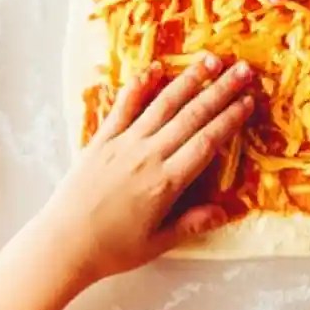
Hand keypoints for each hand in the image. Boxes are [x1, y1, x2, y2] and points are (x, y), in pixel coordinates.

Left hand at [38, 54, 254, 282]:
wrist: (61, 244)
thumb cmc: (112, 249)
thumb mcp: (157, 243)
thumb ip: (191, 224)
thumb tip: (225, 212)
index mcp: (166, 182)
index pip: (206, 142)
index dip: (230, 119)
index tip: (248, 101)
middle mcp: (148, 155)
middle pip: (192, 116)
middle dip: (220, 91)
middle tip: (242, 70)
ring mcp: (123, 143)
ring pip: (162, 104)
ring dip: (189, 80)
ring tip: (210, 61)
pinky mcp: (101, 140)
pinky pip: (124, 107)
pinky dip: (140, 86)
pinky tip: (155, 68)